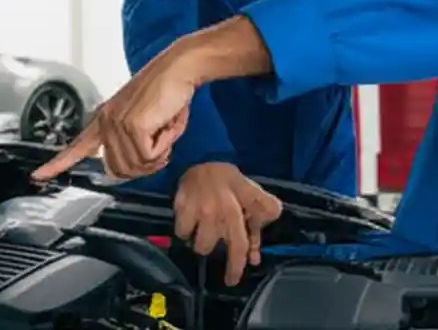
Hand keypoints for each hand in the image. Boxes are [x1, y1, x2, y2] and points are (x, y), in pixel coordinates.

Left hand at [31, 40, 200, 181]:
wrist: (180, 68)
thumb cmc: (169, 92)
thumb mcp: (147, 122)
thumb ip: (134, 144)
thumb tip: (137, 164)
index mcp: (104, 119)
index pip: (76, 146)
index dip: (57, 164)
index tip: (38, 176)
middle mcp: (105, 121)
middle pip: (118, 170)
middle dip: (144, 166)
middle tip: (160, 146)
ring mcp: (116, 123)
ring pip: (135, 166)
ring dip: (158, 155)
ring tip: (164, 129)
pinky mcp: (132, 125)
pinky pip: (150, 156)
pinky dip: (165, 146)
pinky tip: (166, 126)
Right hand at [174, 162, 282, 285]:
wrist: (204, 158)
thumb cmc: (230, 182)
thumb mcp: (252, 198)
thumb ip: (256, 226)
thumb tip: (254, 258)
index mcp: (237, 211)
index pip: (239, 245)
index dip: (236, 266)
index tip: (232, 281)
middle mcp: (218, 213)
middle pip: (210, 247)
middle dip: (215, 259)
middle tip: (220, 260)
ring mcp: (198, 210)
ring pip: (197, 244)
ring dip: (201, 242)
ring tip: (205, 232)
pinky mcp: (181, 206)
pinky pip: (181, 232)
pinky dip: (186, 231)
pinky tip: (190, 222)